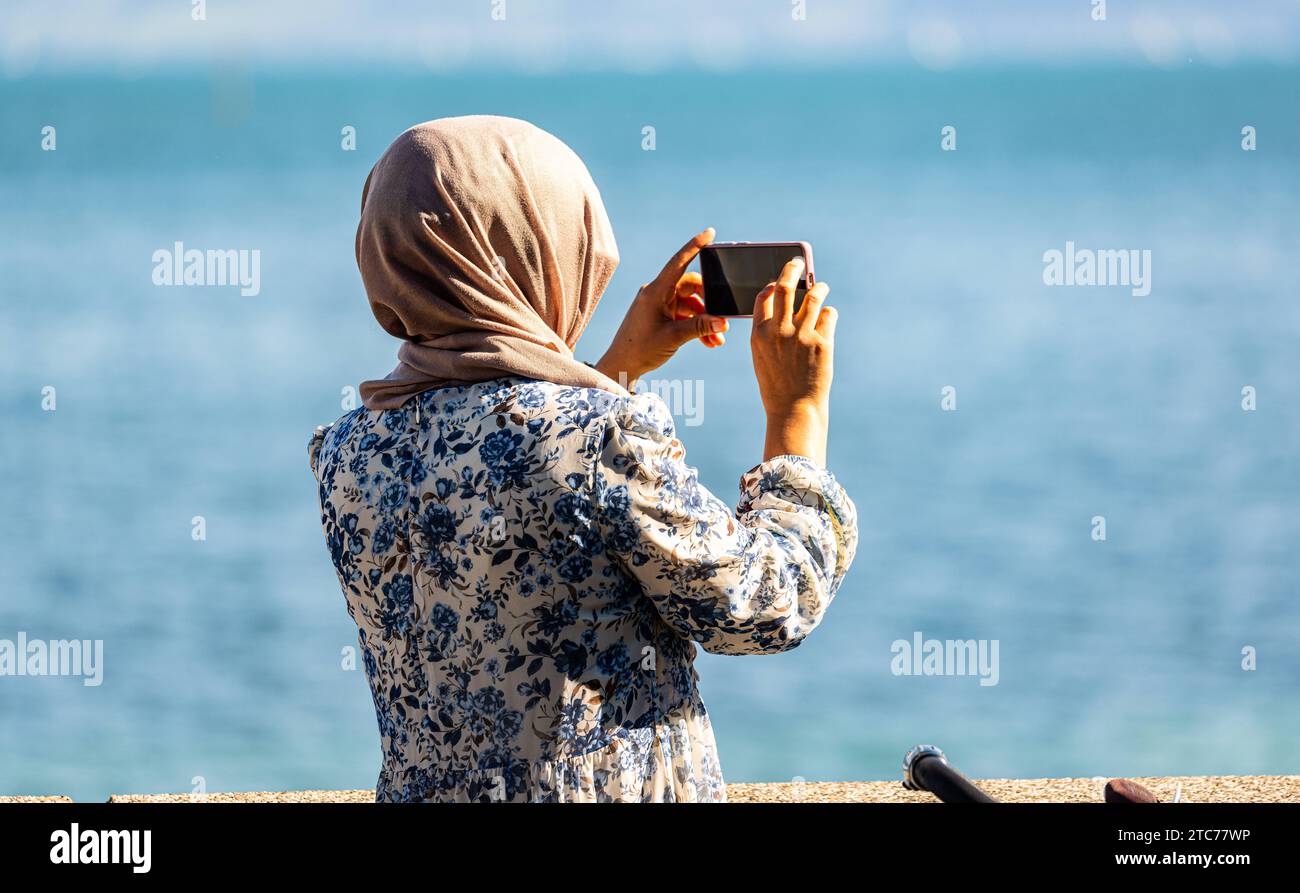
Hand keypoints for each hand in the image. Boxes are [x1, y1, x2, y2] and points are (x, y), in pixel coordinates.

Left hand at [594, 228, 729, 386]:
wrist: (621, 366)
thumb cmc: (641, 349)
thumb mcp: (674, 337)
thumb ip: (700, 327)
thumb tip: (723, 322)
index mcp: (656, 291)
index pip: (678, 262)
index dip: (695, 246)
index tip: (710, 233)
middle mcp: (657, 293)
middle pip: (691, 287)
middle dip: (710, 304)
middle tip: (724, 320)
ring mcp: (659, 305)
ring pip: (690, 305)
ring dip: (705, 321)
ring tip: (717, 339)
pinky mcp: (660, 316)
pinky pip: (684, 315)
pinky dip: (696, 326)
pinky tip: (708, 342)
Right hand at [751, 256, 836, 465]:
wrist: (794, 409)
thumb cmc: (777, 386)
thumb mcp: (762, 358)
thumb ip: (767, 333)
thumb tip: (783, 306)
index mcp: (759, 334)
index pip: (764, 296)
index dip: (773, 284)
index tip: (779, 279)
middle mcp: (778, 331)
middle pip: (787, 287)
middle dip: (794, 269)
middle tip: (799, 263)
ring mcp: (801, 335)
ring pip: (814, 296)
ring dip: (819, 288)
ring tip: (822, 287)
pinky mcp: (822, 342)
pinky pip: (829, 315)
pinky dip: (828, 313)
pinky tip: (827, 318)